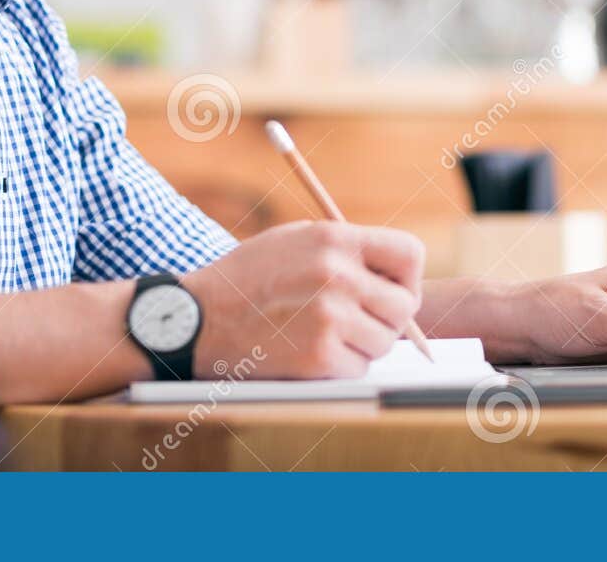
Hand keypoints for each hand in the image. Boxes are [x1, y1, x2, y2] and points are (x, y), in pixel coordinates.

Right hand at [184, 220, 424, 379]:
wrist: (197, 318)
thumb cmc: (248, 277)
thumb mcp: (296, 239)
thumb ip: (347, 249)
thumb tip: (397, 275)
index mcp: (335, 238)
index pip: (409, 253)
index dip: (406, 276)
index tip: (391, 289)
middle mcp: (338, 275)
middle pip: (404, 306)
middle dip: (388, 318)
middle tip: (359, 320)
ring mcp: (329, 317)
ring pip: (384, 341)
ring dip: (363, 345)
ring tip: (326, 333)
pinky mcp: (319, 355)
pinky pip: (359, 368)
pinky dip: (342, 367)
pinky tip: (310, 352)